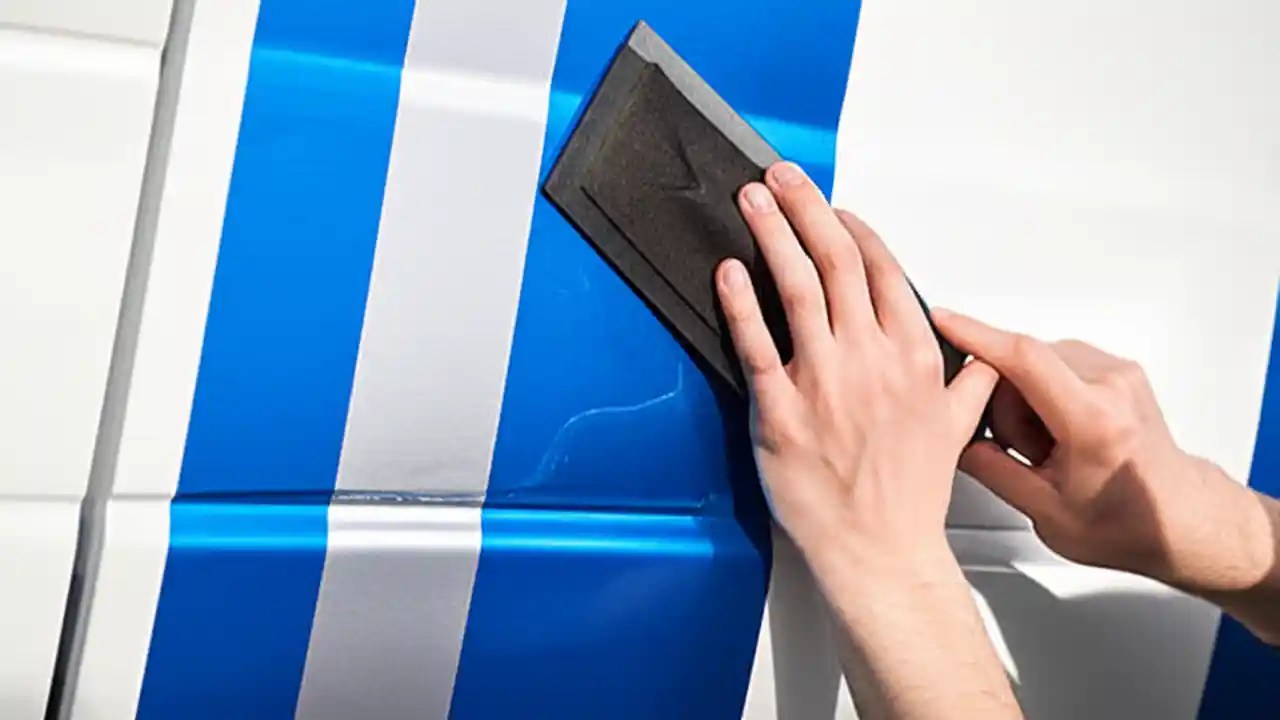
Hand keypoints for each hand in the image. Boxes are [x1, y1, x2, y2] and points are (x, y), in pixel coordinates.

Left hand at [715, 162, 995, 576]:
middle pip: (836, 261)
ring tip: (753, 200)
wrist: (880, 549)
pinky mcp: (780, 408)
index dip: (855, 231)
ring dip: (773, 233)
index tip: (837, 210)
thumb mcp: (956, 429)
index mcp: (914, 356)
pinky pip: (756, 341)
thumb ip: (972, 383)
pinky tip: (730, 270)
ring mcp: (824, 380)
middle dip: (807, 208)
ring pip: (797, 286)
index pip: (882, 271)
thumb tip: (986, 359)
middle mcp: (870, 358)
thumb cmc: (911, 496)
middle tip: (783, 177)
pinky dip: (741, 299)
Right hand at [934, 310, 1272, 593]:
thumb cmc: (1128, 521)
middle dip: (1005, 402)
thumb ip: (992, 470)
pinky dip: (1044, 393)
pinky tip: (1058, 431)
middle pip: (1023, 362)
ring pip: (1037, 360)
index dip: (977, 336)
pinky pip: (1056, 362)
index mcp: (1095, 421)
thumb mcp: (1046, 513)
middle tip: (1026, 451)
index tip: (943, 320)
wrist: (1180, 518)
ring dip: (1025, 399)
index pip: (1026, 359)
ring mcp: (1118, 372)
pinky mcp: (1117, 368)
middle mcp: (1112, 385)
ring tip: (1049, 446)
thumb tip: (953, 442)